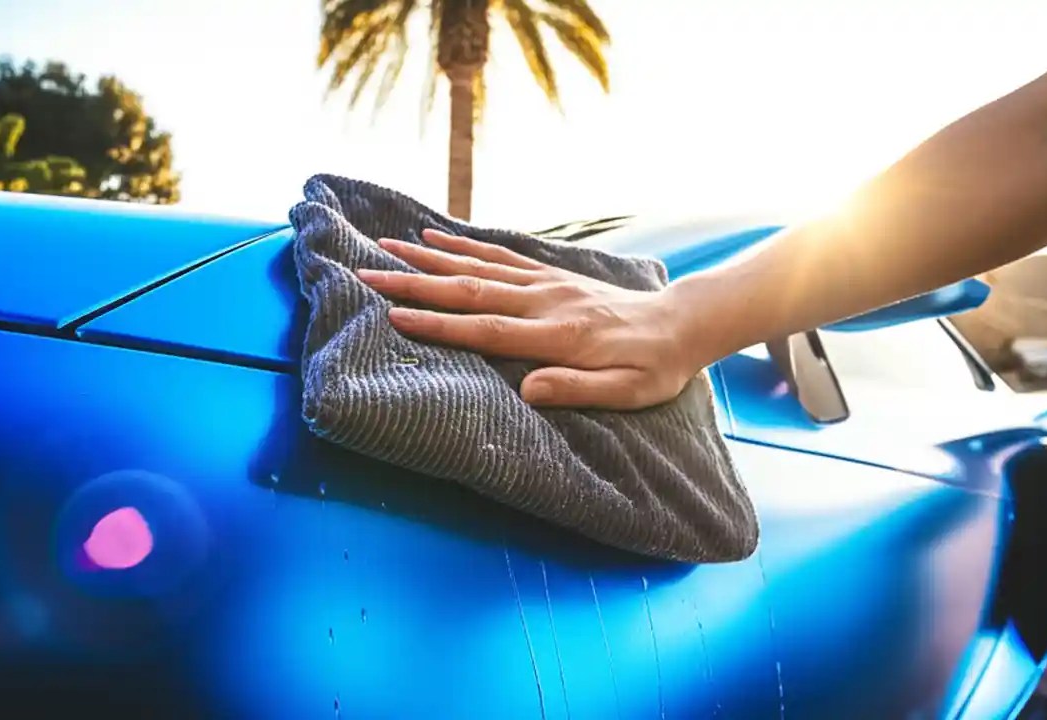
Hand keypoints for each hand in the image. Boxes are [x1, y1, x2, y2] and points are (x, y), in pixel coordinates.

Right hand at [356, 229, 701, 409]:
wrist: (681, 325)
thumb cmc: (653, 368)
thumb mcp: (627, 392)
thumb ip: (578, 390)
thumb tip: (528, 391)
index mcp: (558, 336)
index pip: (486, 329)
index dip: (439, 325)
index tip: (395, 317)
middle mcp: (544, 302)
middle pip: (468, 291)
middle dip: (414, 285)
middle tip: (366, 275)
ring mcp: (545, 284)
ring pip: (477, 267)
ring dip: (428, 259)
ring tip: (384, 249)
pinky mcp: (549, 276)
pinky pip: (499, 256)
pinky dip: (464, 245)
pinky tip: (434, 237)